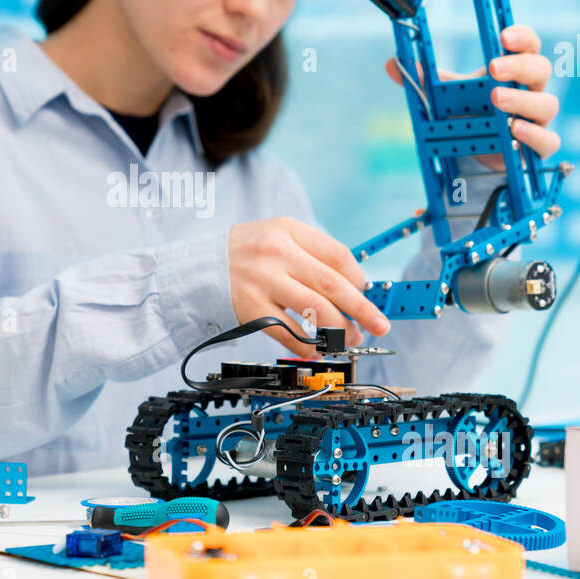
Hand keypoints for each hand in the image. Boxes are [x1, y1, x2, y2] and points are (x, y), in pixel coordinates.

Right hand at [228, 217, 390, 357]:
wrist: (200, 267)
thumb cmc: (247, 254)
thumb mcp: (278, 236)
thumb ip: (312, 254)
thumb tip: (354, 287)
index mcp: (288, 230)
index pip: (337, 254)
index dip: (358, 278)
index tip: (366, 292)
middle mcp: (276, 253)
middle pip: (333, 284)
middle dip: (362, 309)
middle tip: (380, 324)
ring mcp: (262, 281)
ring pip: (316, 310)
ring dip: (340, 331)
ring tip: (350, 340)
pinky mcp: (251, 308)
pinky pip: (290, 332)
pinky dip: (310, 345)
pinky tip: (319, 348)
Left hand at [383, 23, 560, 171]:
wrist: (479, 151)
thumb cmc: (472, 114)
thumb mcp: (448, 97)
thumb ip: (425, 81)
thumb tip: (392, 64)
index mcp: (514, 70)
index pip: (528, 45)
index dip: (521, 37)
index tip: (503, 35)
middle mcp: (531, 90)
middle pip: (541, 69)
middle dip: (518, 66)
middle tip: (492, 68)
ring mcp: (537, 119)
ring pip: (547, 104)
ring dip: (522, 101)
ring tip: (496, 99)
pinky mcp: (537, 147)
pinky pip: (549, 140)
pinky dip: (534, 135)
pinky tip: (514, 131)